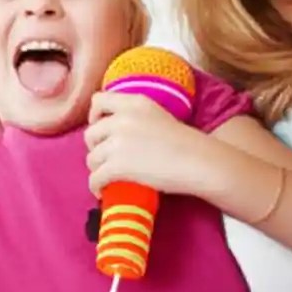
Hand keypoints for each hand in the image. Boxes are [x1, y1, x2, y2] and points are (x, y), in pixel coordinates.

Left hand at [84, 91, 219, 197]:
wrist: (200, 163)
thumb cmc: (187, 143)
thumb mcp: (158, 115)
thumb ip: (135, 116)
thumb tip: (114, 131)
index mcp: (133, 103)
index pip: (98, 100)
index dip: (94, 116)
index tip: (100, 128)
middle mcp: (121, 119)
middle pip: (90, 133)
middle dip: (95, 147)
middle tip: (107, 157)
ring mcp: (117, 142)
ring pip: (91, 158)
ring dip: (97, 169)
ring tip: (107, 177)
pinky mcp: (117, 166)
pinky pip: (96, 178)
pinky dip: (96, 186)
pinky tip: (103, 191)